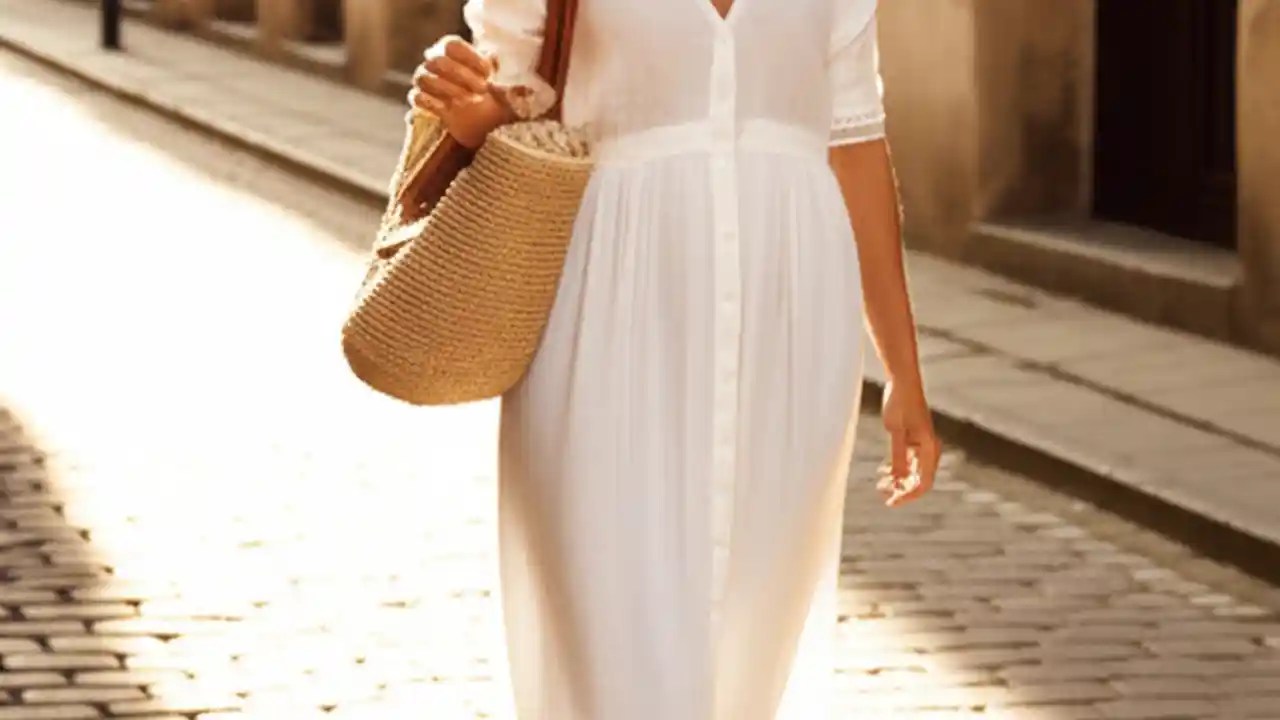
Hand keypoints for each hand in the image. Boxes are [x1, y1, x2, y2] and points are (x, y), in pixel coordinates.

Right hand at [408, 36, 512, 149]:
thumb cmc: (481, 85)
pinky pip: (417, 97)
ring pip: (426, 78)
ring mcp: (423, 78)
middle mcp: (432, 60)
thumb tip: (495, 58)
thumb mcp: (491, 74)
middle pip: (439, 61)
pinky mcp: (419, 98)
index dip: (470, 57)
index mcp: (449, 48)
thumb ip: (492, 64)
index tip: (489, 72)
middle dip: (463, 76)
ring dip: (449, 89)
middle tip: (483, 89)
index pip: (452, 45)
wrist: (473, 112)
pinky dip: (432, 102)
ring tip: (470, 100)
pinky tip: (449, 108)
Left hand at [877, 378, 940, 507]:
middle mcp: (930, 448)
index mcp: (929, 447)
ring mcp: (923, 444)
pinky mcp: (915, 439)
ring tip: (881, 484)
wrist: (902, 382)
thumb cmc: (898, 403)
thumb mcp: (895, 430)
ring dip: (899, 480)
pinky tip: (884, 471)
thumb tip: (899, 480)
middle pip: (920, 480)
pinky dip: (898, 468)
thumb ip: (898, 456)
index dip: (908, 496)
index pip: (923, 483)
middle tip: (882, 493)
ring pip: (914, 471)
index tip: (890, 502)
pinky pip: (910, 460)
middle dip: (902, 489)